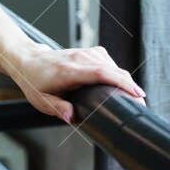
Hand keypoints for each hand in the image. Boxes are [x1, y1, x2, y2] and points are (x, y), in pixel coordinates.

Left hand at [3, 42, 146, 122]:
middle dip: (130, 85)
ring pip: (113, 65)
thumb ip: (58, 108)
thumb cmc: (34, 81)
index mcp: (70, 71)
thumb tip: (71, 117)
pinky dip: (117, 73)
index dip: (121, 82)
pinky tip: (119, 84)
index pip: (101, 73)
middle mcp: (80, 59)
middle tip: (141, 104)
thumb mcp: (41, 100)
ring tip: (132, 97)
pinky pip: (108, 62)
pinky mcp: (89, 52)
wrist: (28, 60)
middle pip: (112, 69)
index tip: (136, 94)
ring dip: (125, 79)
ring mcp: (85, 53)